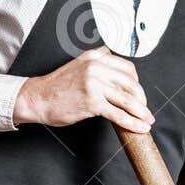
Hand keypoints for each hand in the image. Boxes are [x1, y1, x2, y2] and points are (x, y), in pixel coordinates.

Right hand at [13, 46, 154, 132]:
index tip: (138, 94)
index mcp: (96, 57)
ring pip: (127, 99)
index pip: (127, 68)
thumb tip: (119, 83)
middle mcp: (96, 67)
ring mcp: (94, 84)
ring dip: (141, 112)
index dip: (137, 83)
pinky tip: (138, 128)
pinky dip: (132, 122)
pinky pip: (119, 113)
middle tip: (144, 110)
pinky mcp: (92, 101)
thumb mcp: (79, 67)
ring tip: (147, 121)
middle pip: (131, 84)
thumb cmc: (57, 87)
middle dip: (142, 99)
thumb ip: (99, 69)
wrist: (37, 98)